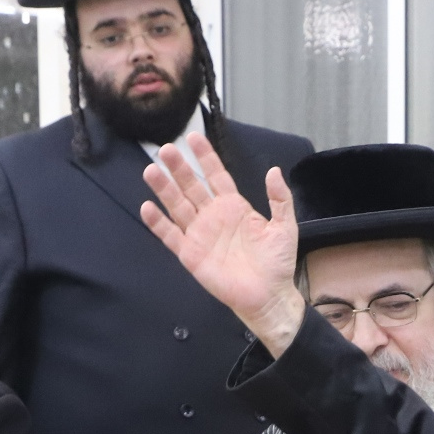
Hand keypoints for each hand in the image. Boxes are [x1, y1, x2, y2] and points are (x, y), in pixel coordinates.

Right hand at [138, 133, 304, 355]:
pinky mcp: (190, 255)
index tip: (193, 138)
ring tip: (151, 170)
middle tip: (166, 149)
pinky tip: (148, 207)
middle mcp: (213, 216)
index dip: (205, 157)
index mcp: (234, 206)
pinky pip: (171, 236)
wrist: (269, 296)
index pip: (216, 175)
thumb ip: (280, 199)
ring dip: (164, 189)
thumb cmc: (277, 263)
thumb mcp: (285, 227)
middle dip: (179, 168)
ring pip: (178, 206)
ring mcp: (199, 234)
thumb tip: (274, 170)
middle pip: (192, 186)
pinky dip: (158, 223)